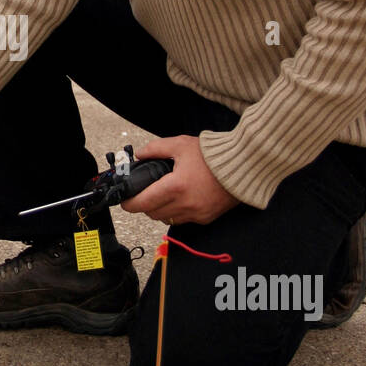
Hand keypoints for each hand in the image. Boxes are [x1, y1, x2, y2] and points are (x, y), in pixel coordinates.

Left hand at [121, 136, 238, 225]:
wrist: (242, 166)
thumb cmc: (213, 155)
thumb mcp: (180, 145)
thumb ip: (156, 149)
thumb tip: (140, 154)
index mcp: (176, 187)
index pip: (143, 203)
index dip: (129, 203)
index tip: (124, 201)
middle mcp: (185, 204)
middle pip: (152, 213)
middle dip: (144, 205)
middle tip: (143, 194)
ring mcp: (196, 214)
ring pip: (166, 219)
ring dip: (159, 210)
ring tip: (162, 195)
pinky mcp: (205, 218)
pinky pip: (182, 220)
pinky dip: (175, 212)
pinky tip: (178, 199)